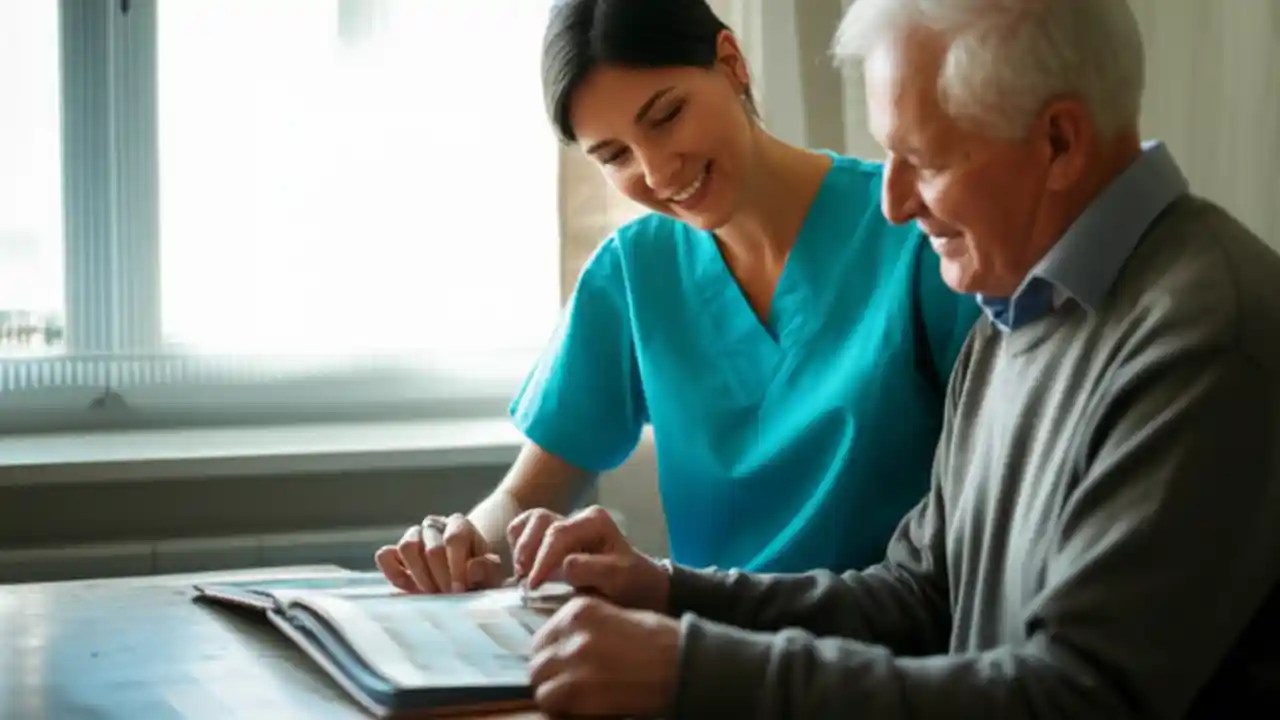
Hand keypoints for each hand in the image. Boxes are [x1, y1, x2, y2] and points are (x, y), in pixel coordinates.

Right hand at [373, 513, 503, 593]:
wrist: (459, 581)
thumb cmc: (479, 576)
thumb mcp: (491, 574)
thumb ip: (487, 569)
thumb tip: (472, 568)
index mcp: (459, 524)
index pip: (455, 539)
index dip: (457, 566)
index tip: (460, 590)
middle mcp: (434, 525)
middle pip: (432, 548)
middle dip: (440, 577)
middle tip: (446, 596)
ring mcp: (412, 535)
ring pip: (407, 547)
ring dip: (419, 575)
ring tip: (431, 593)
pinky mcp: (394, 551)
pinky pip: (385, 556)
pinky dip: (393, 572)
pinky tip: (409, 588)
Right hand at [512, 505, 669, 613]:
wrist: (638, 587)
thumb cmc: (630, 583)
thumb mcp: (618, 578)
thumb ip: (591, 569)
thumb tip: (562, 565)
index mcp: (594, 521)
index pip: (559, 534)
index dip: (542, 560)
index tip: (533, 586)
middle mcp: (577, 517)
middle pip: (540, 521)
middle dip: (528, 551)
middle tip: (525, 581)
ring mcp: (564, 524)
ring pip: (531, 521)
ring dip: (522, 546)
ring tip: (521, 573)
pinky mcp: (553, 536)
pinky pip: (527, 527)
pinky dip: (519, 542)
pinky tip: (523, 566)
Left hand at [530, 596, 679, 717]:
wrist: (681, 663)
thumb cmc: (659, 642)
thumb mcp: (618, 618)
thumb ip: (588, 629)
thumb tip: (564, 648)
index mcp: (580, 609)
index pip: (546, 634)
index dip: (554, 653)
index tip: (565, 665)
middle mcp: (571, 631)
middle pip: (538, 657)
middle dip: (549, 672)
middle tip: (567, 685)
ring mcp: (572, 659)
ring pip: (539, 680)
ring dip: (553, 690)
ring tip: (573, 698)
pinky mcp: (576, 688)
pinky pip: (550, 701)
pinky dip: (560, 708)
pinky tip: (579, 708)